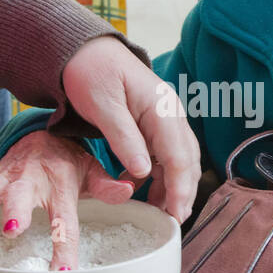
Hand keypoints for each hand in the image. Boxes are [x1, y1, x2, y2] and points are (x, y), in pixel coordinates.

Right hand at [0, 130, 133, 269]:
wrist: (43, 136)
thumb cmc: (68, 165)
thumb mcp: (91, 172)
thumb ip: (106, 186)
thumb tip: (128, 191)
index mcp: (60, 185)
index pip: (64, 220)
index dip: (63, 246)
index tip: (62, 272)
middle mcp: (32, 181)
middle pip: (23, 197)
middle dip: (16, 212)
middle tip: (13, 229)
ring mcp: (8, 178)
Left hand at [61, 37, 200, 223]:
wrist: (85, 49)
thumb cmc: (91, 71)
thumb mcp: (102, 104)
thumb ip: (124, 138)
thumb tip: (143, 172)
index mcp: (161, 108)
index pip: (178, 156)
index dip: (180, 189)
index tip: (176, 215)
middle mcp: (171, 113)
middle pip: (187, 160)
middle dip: (183, 192)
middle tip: (173, 222)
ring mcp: (166, 118)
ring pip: (179, 158)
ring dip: (173, 185)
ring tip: (161, 211)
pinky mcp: (156, 122)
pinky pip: (166, 152)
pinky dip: (160, 174)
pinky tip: (145, 188)